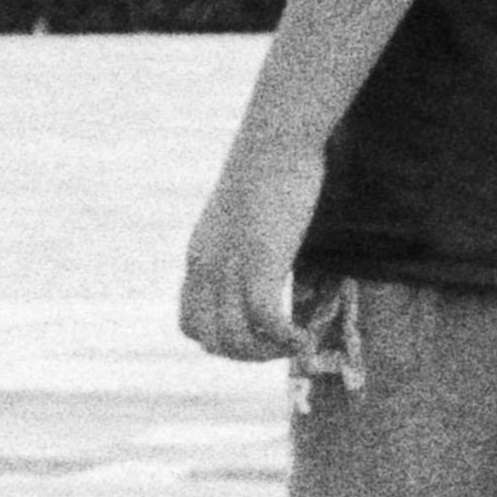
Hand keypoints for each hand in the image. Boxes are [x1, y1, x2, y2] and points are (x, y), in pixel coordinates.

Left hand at [178, 140, 319, 362]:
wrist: (275, 141)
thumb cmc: (268, 169)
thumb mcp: (243, 215)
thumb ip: (244, 243)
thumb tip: (266, 256)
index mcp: (198, 258)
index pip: (191, 324)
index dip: (222, 340)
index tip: (256, 335)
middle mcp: (206, 269)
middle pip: (211, 341)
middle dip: (247, 355)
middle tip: (282, 346)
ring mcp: (230, 268)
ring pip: (234, 340)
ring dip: (267, 354)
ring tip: (296, 342)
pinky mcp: (260, 262)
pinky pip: (265, 322)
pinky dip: (286, 340)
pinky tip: (306, 337)